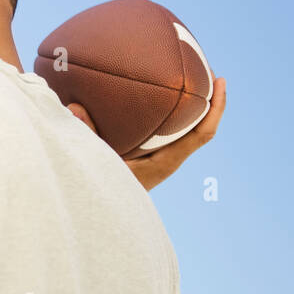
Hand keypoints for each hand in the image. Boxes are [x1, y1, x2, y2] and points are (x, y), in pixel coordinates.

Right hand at [67, 77, 225, 190]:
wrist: (104, 224)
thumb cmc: (102, 195)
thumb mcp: (95, 164)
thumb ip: (86, 136)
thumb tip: (73, 106)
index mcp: (165, 162)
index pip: (202, 133)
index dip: (217, 107)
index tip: (220, 79)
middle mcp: (168, 161)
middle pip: (200, 128)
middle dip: (207, 100)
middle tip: (205, 69)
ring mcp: (160, 162)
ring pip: (184, 131)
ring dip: (189, 108)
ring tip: (184, 78)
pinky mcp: (149, 162)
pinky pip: (166, 134)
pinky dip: (166, 115)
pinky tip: (150, 98)